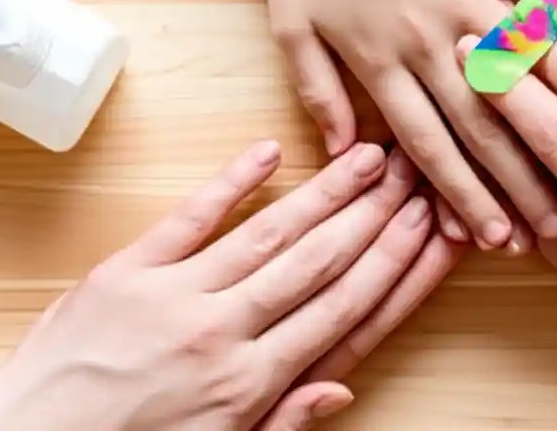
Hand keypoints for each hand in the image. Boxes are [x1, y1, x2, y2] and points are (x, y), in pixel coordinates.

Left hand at [0, 142, 462, 430]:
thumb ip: (281, 421)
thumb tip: (340, 389)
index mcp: (249, 384)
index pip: (342, 309)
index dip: (392, 263)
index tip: (428, 227)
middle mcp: (223, 332)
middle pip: (318, 262)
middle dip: (375, 214)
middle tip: (415, 171)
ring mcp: (175, 295)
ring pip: (269, 234)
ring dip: (325, 192)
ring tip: (368, 155)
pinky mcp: (128, 271)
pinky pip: (190, 218)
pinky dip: (232, 182)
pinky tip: (270, 152)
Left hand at [260, 0, 556, 248]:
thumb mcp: (289, 25)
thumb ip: (318, 90)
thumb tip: (348, 153)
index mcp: (382, 56)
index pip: (432, 145)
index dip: (466, 196)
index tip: (496, 237)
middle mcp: (429, 29)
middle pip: (485, 119)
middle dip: (521, 179)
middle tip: (554, 225)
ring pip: (517, 60)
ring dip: (553, 112)